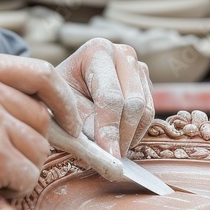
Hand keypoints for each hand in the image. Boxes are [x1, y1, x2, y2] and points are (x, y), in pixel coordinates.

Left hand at [54, 38, 154, 157]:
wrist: (65, 83)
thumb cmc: (59, 95)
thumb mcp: (63, 107)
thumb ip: (84, 126)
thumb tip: (108, 153)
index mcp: (97, 51)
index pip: (110, 97)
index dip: (109, 129)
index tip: (109, 155)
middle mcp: (123, 54)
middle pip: (134, 103)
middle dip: (123, 135)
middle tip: (111, 158)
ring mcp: (139, 67)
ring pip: (146, 111)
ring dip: (130, 136)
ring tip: (112, 150)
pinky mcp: (146, 83)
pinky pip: (150, 114)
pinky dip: (135, 132)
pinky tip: (118, 139)